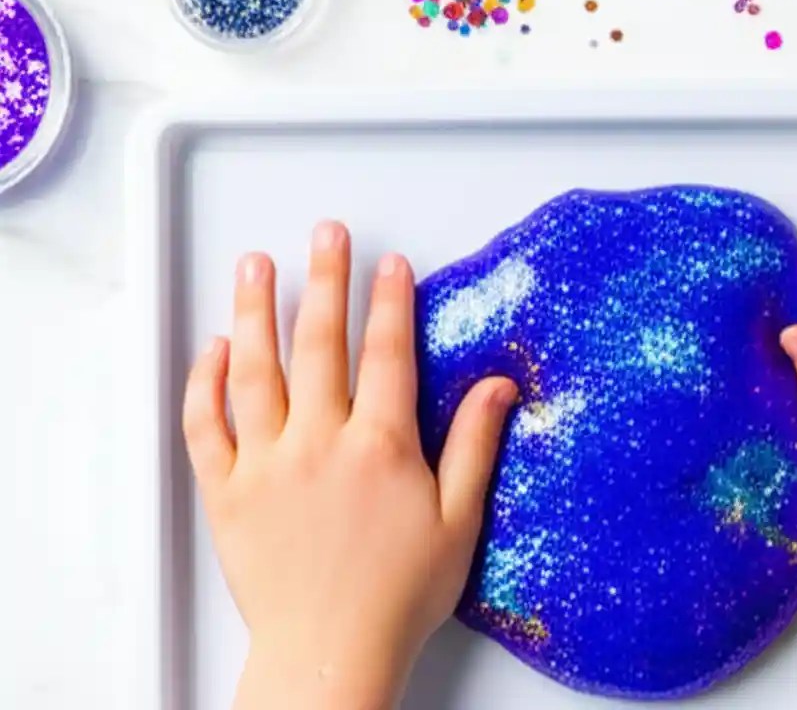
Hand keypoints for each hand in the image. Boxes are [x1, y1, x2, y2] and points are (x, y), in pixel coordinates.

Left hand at [182, 222, 516, 709]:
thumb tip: (499, 387)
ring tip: (257, 265)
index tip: (390, 264)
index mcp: (381, 446)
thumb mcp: (459, 519)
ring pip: (256, 370)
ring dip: (256, 311)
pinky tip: (212, 350)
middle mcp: (320, 442)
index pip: (386, 353)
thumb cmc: (399, 594)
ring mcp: (267, 463)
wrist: (330, 652)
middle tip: (326, 235)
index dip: (390, 302)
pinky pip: (207, 426)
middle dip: (327, 281)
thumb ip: (475, 445)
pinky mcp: (227, 492)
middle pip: (321, 343)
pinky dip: (205, 384)